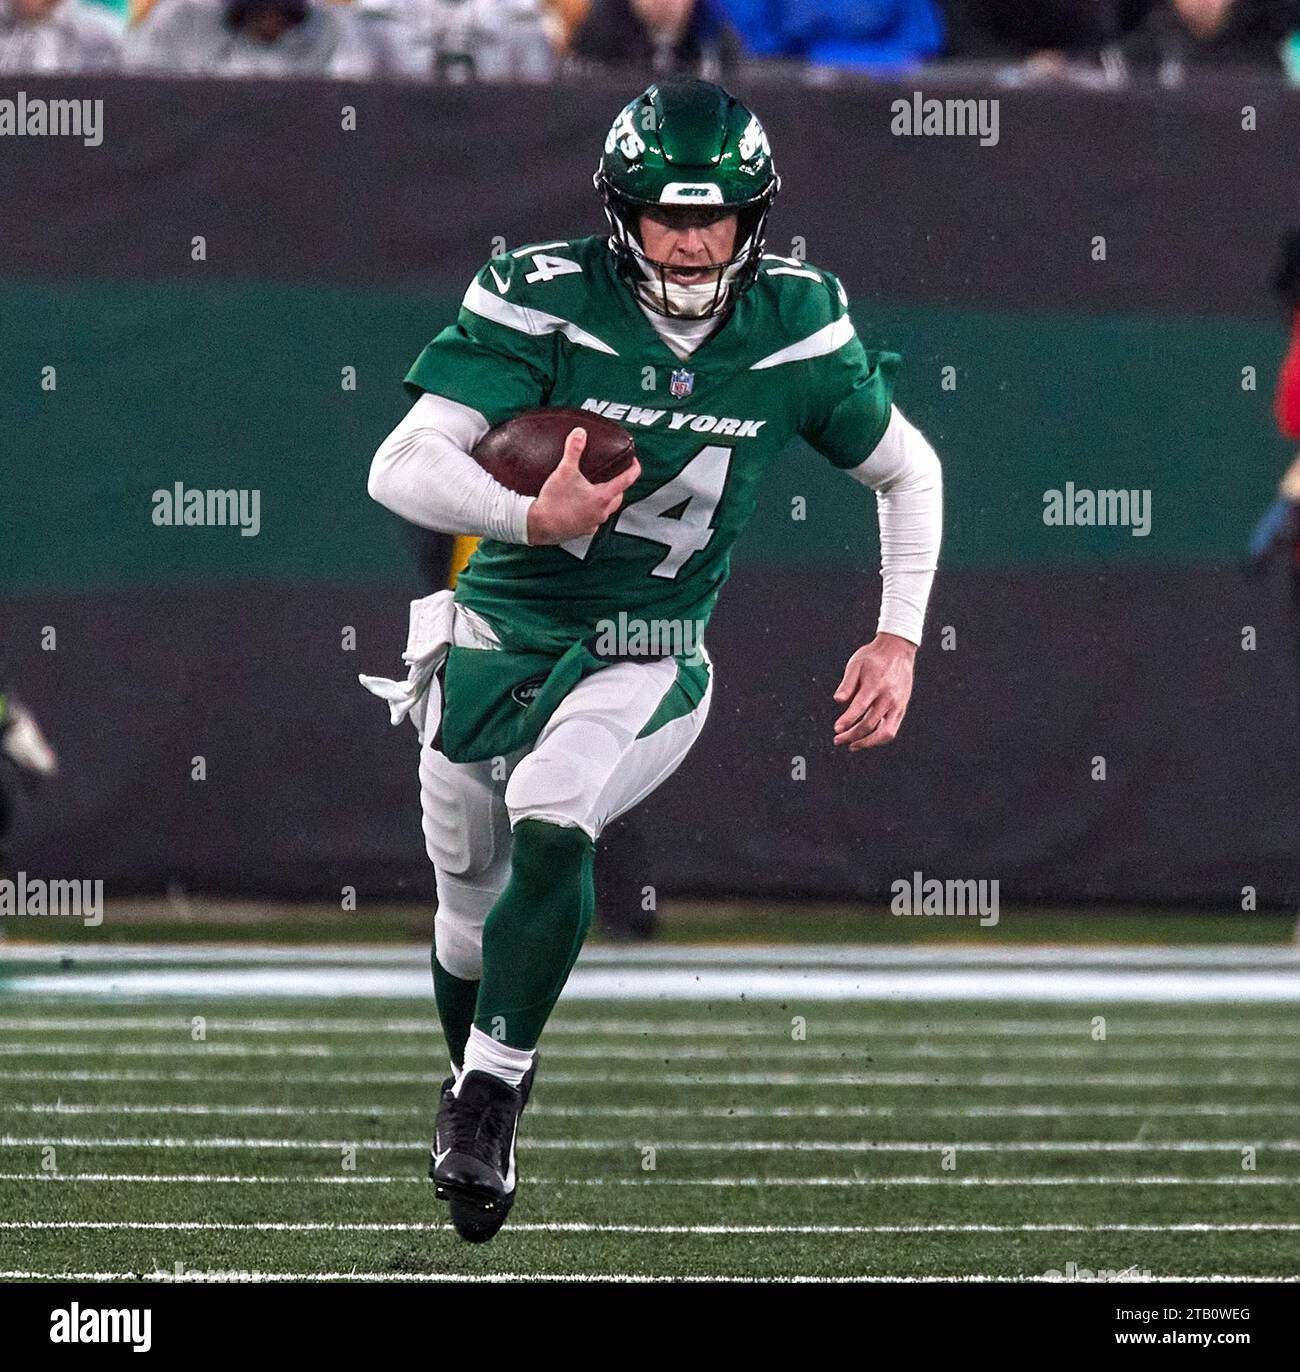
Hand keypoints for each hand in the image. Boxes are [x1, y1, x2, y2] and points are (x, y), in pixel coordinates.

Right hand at [526, 427, 640, 545]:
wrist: (539, 526)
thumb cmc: (554, 502)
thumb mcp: (564, 471)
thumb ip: (574, 450)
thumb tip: (580, 433)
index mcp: (602, 497)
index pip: (627, 480)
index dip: (634, 468)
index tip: (634, 461)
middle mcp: (601, 512)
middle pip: (619, 496)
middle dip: (620, 485)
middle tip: (614, 475)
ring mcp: (593, 523)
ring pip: (607, 509)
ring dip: (606, 499)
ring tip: (597, 489)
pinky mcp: (583, 530)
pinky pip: (593, 519)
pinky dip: (592, 511)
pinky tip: (582, 505)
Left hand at [832, 633, 916, 751]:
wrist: (898, 650)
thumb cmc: (873, 657)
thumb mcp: (856, 664)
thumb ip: (847, 684)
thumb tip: (837, 700)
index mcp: (875, 685)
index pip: (859, 708)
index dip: (847, 721)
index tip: (836, 729)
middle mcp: (888, 697)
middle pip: (869, 724)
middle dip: (851, 735)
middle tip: (837, 739)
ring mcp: (898, 704)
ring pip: (884, 733)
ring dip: (867, 743)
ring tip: (852, 746)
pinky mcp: (902, 708)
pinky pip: (892, 730)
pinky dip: (878, 739)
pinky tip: (866, 740)